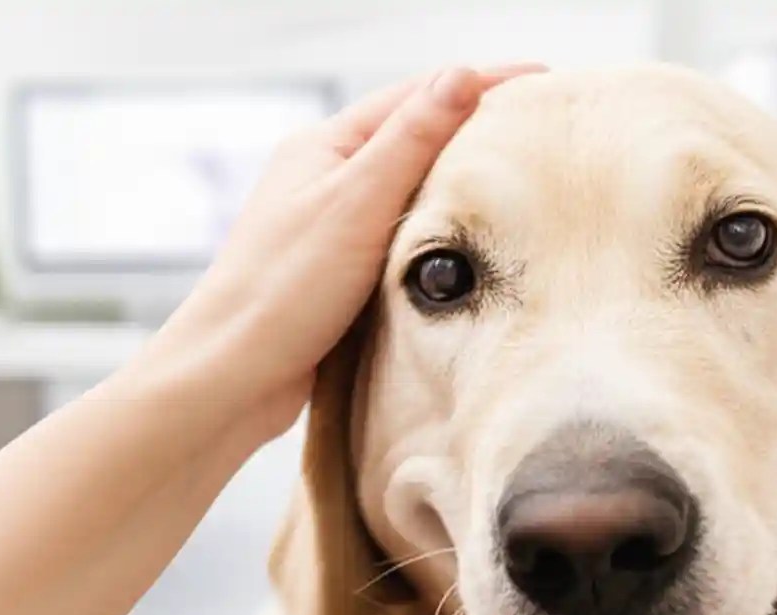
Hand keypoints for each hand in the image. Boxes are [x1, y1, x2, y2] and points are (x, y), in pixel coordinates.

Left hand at [132, 65, 543, 439]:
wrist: (233, 377)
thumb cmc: (280, 290)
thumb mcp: (356, 203)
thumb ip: (410, 140)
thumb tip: (460, 75)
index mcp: (322, 146)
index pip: (414, 97)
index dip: (480, 84)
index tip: (543, 80)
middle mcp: (324, 179)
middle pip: (412, 138)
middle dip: (474, 128)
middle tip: (541, 126)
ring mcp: (329, 227)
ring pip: (408, 191)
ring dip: (456, 182)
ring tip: (518, 177)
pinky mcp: (337, 273)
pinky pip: (399, 237)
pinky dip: (436, 231)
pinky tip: (467, 240)